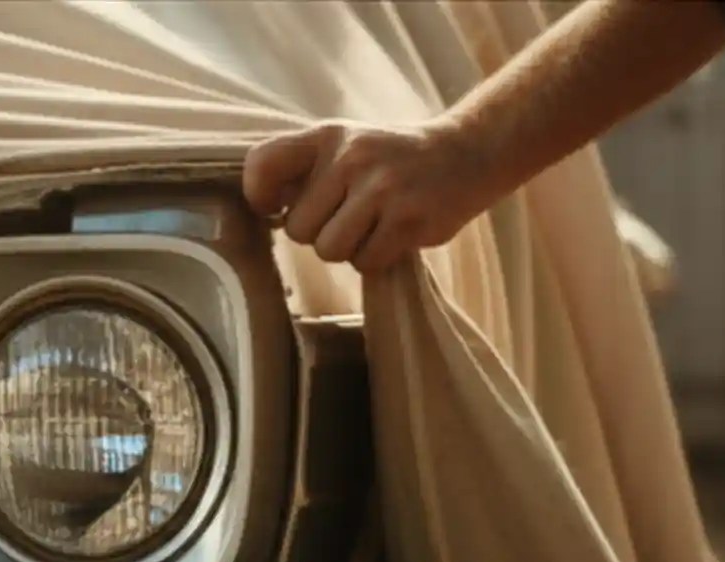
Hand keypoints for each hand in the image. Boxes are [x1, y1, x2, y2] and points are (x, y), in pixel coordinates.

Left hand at [242, 119, 490, 272]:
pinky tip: (393, 235)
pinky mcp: (408, 219)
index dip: (260, 197)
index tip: (276, 207)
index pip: (262, 164)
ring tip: (371, 227)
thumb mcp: (346, 144)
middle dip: (319, 233)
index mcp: (326, 136)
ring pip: (329, 250)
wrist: (464, 155)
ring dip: (348, 250)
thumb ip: (304, 168)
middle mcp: (350, 157)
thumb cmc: (390, 160)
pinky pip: (366, 262)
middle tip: (348, 217)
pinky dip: (376, 259)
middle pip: (297, 228)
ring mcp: (381, 188)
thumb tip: (262, 209)